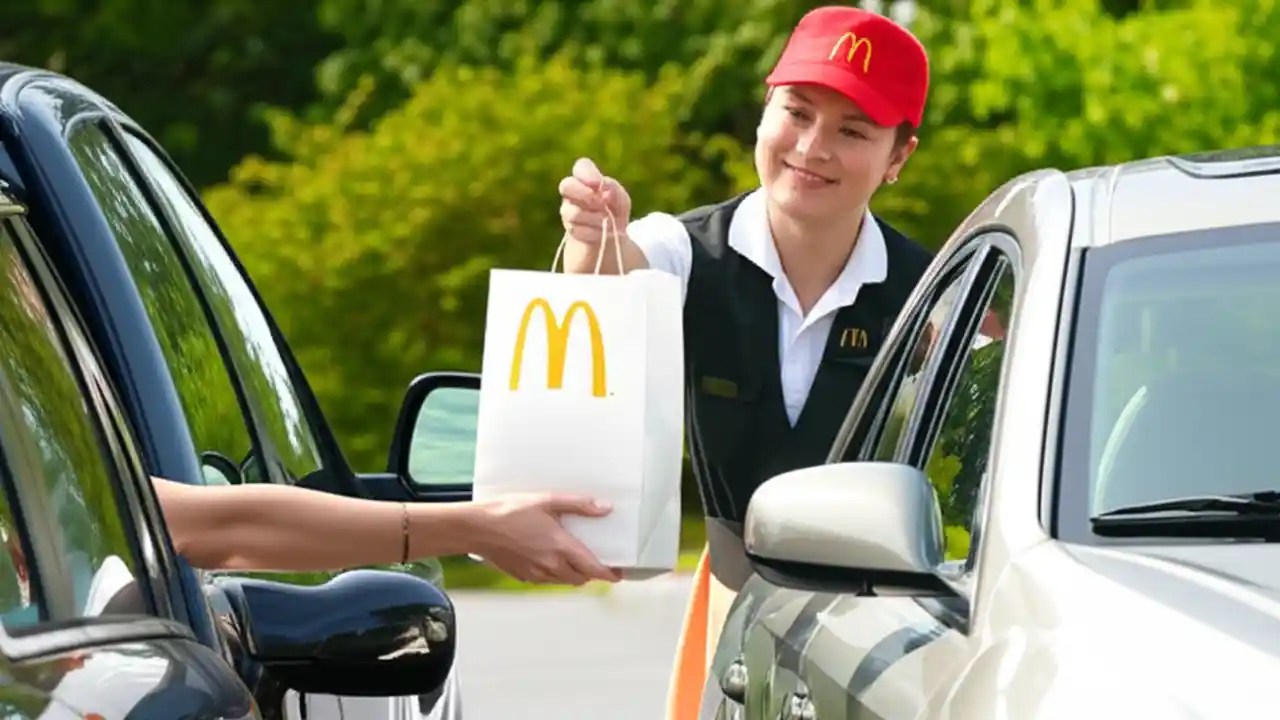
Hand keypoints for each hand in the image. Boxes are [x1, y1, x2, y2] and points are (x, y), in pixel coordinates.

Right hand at [472, 493, 622, 585]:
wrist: (478, 528)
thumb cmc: (509, 512)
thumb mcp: (547, 500)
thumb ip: (579, 505)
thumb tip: (604, 508)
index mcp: (561, 547)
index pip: (594, 569)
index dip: (610, 574)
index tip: (619, 573)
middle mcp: (551, 565)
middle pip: (581, 579)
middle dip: (590, 572)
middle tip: (594, 560)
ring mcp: (536, 573)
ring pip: (563, 581)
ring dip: (572, 574)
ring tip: (572, 558)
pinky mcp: (523, 576)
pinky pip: (546, 580)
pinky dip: (553, 573)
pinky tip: (547, 557)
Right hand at [558, 157, 631, 246]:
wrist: (611, 236)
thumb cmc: (615, 211)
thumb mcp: (620, 199)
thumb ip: (613, 190)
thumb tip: (603, 188)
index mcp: (586, 179)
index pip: (581, 167)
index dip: (587, 173)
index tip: (598, 183)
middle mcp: (573, 193)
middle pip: (566, 186)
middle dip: (583, 193)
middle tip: (600, 203)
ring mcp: (568, 211)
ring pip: (574, 212)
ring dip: (594, 218)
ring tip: (608, 221)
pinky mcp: (570, 229)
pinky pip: (577, 230)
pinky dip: (593, 232)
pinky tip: (602, 232)